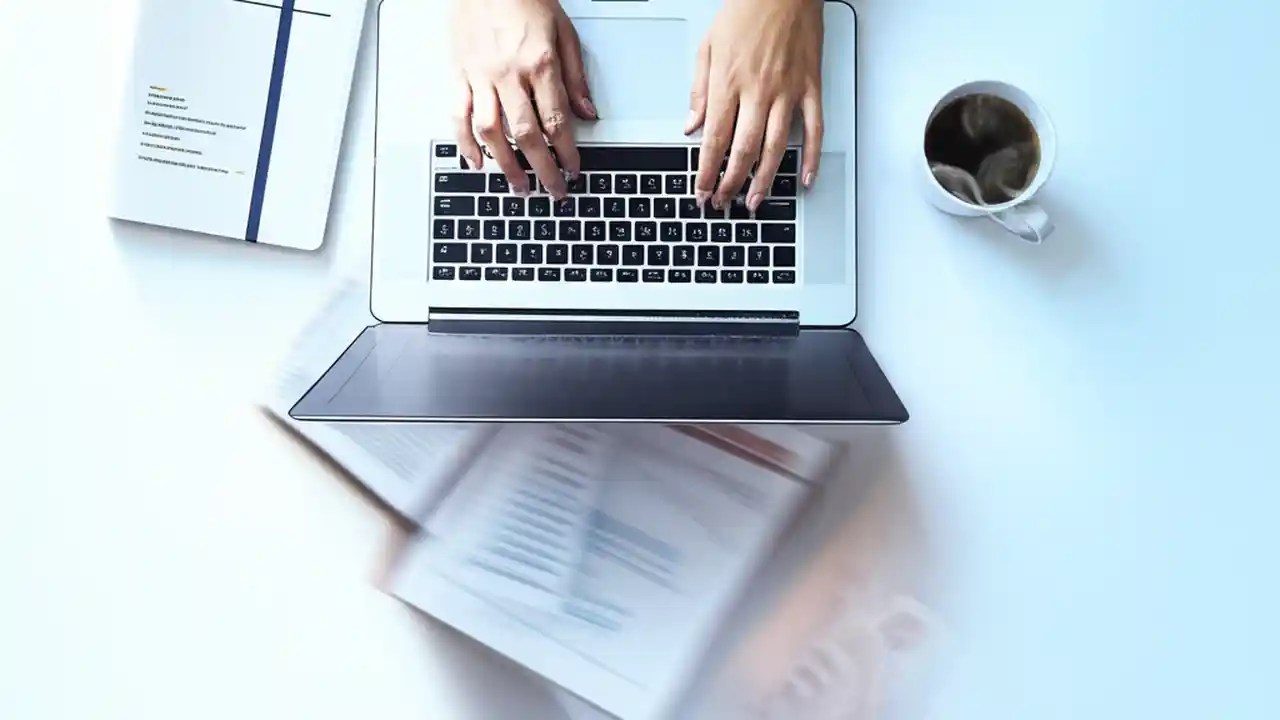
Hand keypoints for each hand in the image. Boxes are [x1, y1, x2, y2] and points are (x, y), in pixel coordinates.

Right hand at [451, 0, 596, 197]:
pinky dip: (465, 143)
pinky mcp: (458, 74)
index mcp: (539, 63)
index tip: (573, 170)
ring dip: (505, 164)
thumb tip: (588, 113)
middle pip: (526, 134)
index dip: (566, 152)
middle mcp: (508, 73)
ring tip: (518, 186)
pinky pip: (458, 115)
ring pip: (491, 131)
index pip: (557, 120)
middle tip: (552, 191)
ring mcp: (480, 76)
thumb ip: (575, 77)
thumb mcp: (564, 32)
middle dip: (542, 169)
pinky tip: (476, 162)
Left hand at [687, 0, 823, 210]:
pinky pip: (814, 129)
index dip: (707, 171)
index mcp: (729, 82)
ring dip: (764, 180)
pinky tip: (804, 178)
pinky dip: (811, 157)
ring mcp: (788, 92)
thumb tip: (691, 126)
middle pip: (743, 150)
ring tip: (755, 201)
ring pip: (775, 147)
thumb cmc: (746, 9)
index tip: (702, 191)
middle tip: (724, 203)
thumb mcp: (708, 45)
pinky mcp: (811, 88)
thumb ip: (698, 90)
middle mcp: (758, 91)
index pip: (714, 139)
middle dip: (731, 183)